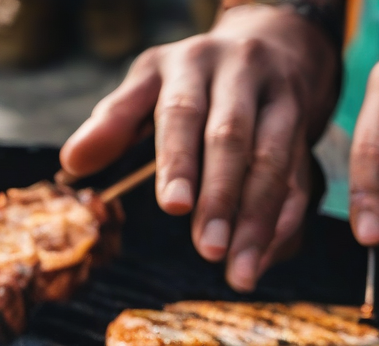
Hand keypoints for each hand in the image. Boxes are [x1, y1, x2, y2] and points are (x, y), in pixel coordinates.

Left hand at [60, 4, 340, 290]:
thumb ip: (112, 120)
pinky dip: (283, 224)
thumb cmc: (192, 75)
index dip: (180, 162)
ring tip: (239, 273)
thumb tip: (72, 162)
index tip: (173, 208)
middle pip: (235, 141)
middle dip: (223, 199)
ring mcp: (282, 101)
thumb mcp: (148, 80)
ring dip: (258, 223)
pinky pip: (300, 181)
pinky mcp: (306, 132)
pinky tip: (262, 261)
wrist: (271, 40)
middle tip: (209, 251)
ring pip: (276, 164)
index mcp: (194, 64)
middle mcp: (243, 75)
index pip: (184, 114)